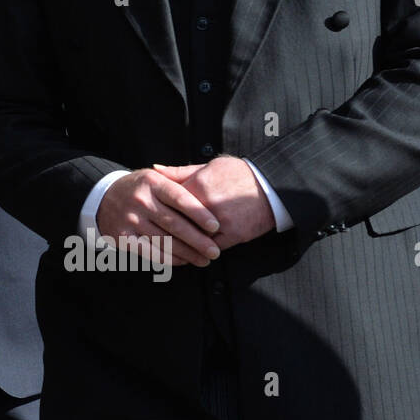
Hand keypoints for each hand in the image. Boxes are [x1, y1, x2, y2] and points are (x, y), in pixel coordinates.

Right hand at [96, 167, 221, 267]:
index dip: (199, 213)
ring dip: (188, 253)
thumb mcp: (153, 177)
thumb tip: (209, 191)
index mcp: (151, 182)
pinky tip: (183, 261)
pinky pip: (151, 252)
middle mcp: (140, 200)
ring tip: (204, 259)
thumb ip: (178, 181)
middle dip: (198, 240)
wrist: (102, 198)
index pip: (180, 198)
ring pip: (165, 241)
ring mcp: (131, 220)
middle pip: (174, 224)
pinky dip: (170, 259)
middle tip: (214, 251)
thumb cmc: (138, 188)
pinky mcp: (124, 237)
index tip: (215, 226)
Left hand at [154, 156, 274, 249]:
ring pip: (192, 238)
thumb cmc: (239, 173)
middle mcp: (207, 205)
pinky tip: (189, 255)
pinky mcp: (233, 235)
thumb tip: (155, 169)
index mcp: (199, 185)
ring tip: (166, 247)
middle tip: (150, 234)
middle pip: (177, 221)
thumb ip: (180, 172)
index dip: (157, 208)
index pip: (169, 201)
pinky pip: (210, 248)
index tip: (148, 214)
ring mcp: (220, 222)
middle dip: (164, 229)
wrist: (270, 187)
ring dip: (179, 244)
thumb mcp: (209, 165)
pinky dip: (198, 252)